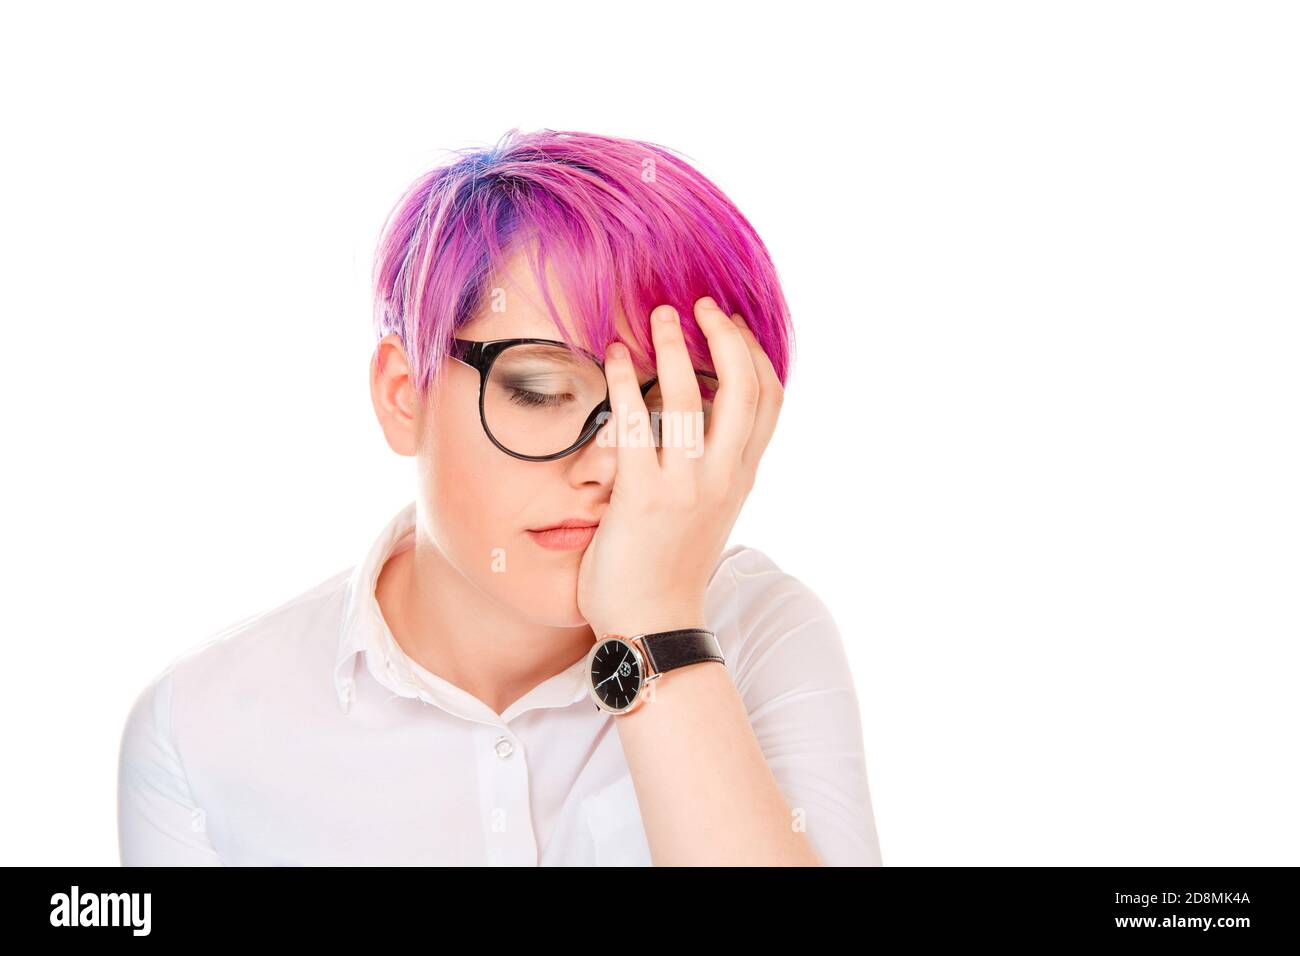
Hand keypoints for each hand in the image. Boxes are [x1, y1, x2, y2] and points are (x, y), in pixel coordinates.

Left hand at [576, 296, 783, 639]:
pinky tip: (611, 356)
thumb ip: (710, 469)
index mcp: (741, 477)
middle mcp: (723, 476)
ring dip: (675, 346)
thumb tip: (696, 424)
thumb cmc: (670, 570)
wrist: (654, 627)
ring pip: (690, 397)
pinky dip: (623, 382)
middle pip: (745, 387)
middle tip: (700, 305)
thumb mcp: (707, 512)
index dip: (755, 353)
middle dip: (726, 336)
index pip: (769, 400)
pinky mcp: (643, 496)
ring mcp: (686, 485)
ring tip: (658, 315)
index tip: (731, 324)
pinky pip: (634, 423)